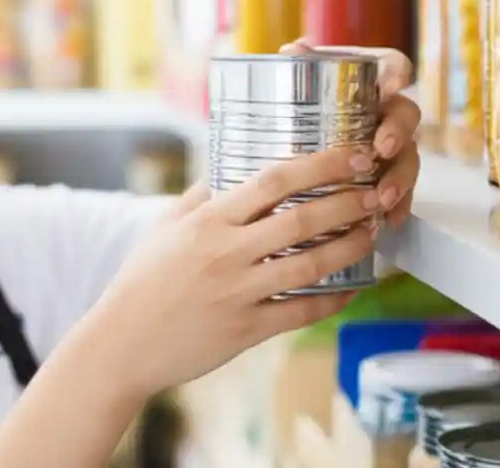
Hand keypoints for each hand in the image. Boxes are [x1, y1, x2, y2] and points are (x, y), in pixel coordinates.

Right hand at [87, 145, 382, 400]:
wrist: (122, 344)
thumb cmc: (142, 281)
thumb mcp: (165, 227)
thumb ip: (201, 195)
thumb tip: (231, 166)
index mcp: (207, 220)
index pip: (273, 180)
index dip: (320, 164)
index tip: (351, 155)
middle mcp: (226, 252)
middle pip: (302, 218)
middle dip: (349, 201)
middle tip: (377, 190)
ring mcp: (238, 293)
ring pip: (311, 264)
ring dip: (351, 247)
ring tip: (374, 232)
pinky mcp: (246, 330)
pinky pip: (301, 311)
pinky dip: (334, 299)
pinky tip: (354, 287)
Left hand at [278, 40, 421, 228]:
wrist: (295, 131)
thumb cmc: (301, 100)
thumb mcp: (296, 80)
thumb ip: (297, 64)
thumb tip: (294, 51)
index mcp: (369, 78)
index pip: (393, 65)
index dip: (397, 72)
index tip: (391, 85)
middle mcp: (386, 108)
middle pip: (406, 114)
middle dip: (398, 132)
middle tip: (381, 148)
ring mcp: (391, 142)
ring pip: (408, 155)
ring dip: (400, 177)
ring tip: (383, 196)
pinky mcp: (387, 174)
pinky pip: (404, 190)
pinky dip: (399, 206)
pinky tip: (390, 220)